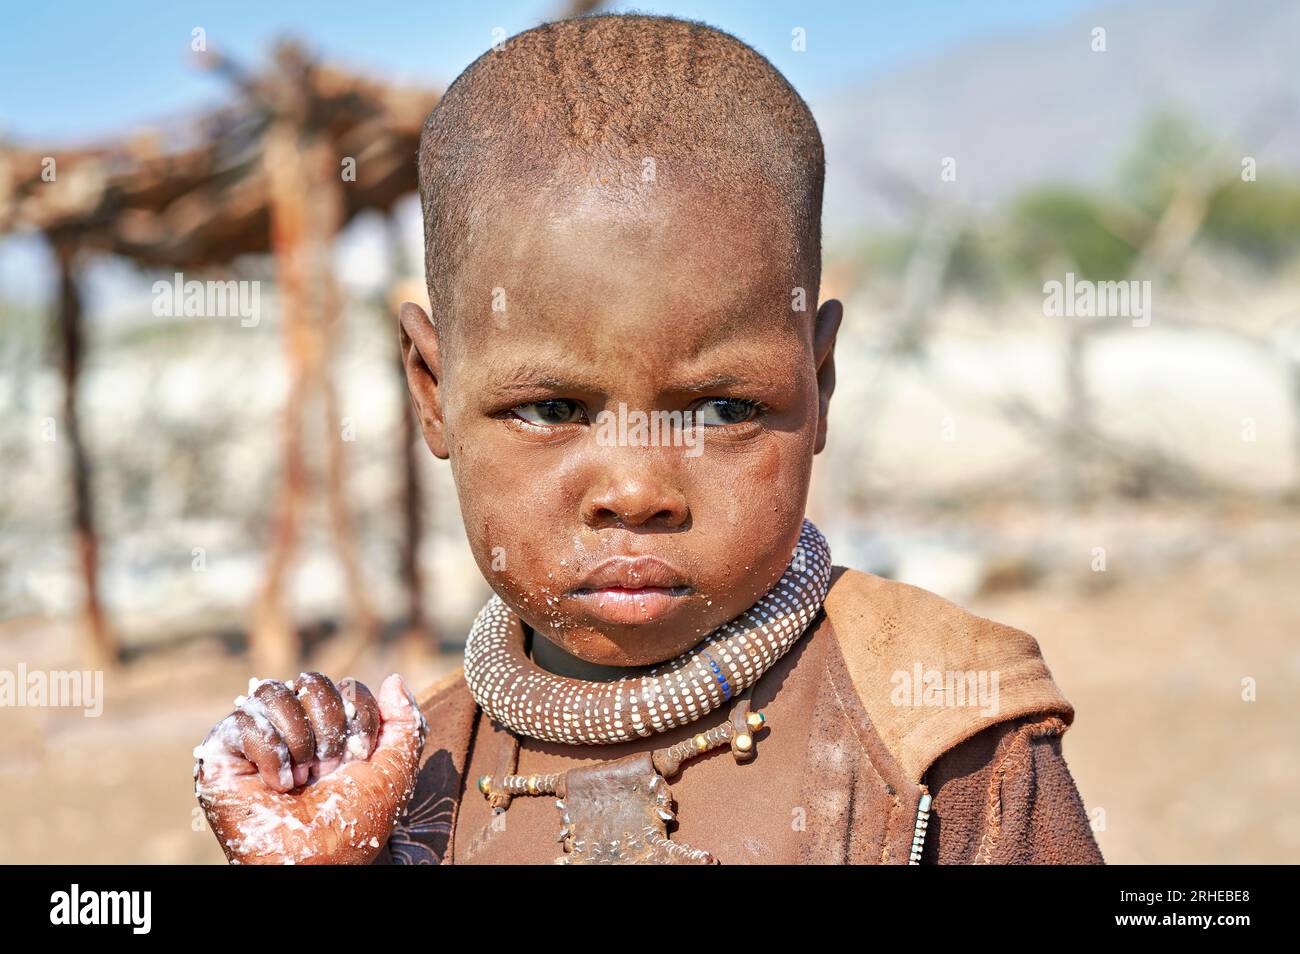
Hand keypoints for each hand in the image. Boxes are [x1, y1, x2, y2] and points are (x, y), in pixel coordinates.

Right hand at [193, 672, 427, 864]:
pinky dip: (269, 753)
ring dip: (298, 741)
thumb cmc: (354, 822)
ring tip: (301, 779)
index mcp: (330, 726)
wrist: (317, 860)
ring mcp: (256, 735)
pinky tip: (278, 784)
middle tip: (327, 770)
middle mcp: (293, 725)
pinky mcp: (222, 751)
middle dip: (329, 731)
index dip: (360, 723)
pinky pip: (244, 720)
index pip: (348, 688)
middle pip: (312, 683)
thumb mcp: (394, 770)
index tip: (357, 762)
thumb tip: (393, 679)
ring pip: (274, 692)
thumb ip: (405, 723)